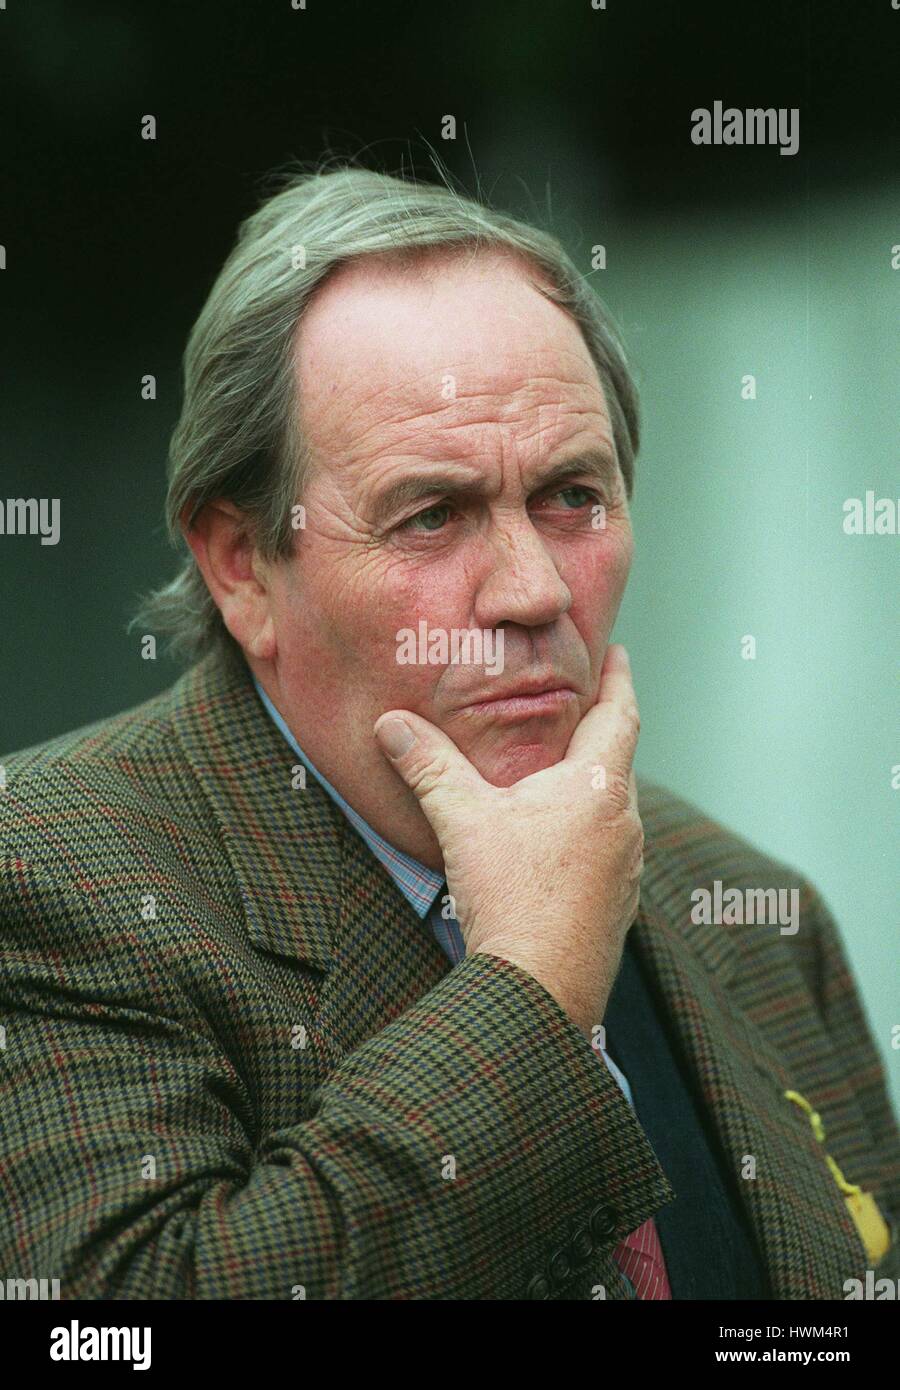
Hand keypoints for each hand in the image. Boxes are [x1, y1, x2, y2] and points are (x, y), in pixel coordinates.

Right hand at [373, 644, 643, 1037]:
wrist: (539, 990)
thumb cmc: (509, 898)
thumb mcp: (461, 820)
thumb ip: (427, 765)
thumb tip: (390, 724)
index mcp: (597, 787)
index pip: (620, 715)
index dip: (618, 679)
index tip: (618, 654)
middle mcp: (624, 822)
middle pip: (620, 760)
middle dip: (602, 731)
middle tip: (583, 706)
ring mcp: (627, 868)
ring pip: (615, 808)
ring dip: (595, 784)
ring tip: (566, 772)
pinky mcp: (617, 904)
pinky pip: (609, 849)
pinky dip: (590, 829)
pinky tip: (559, 843)